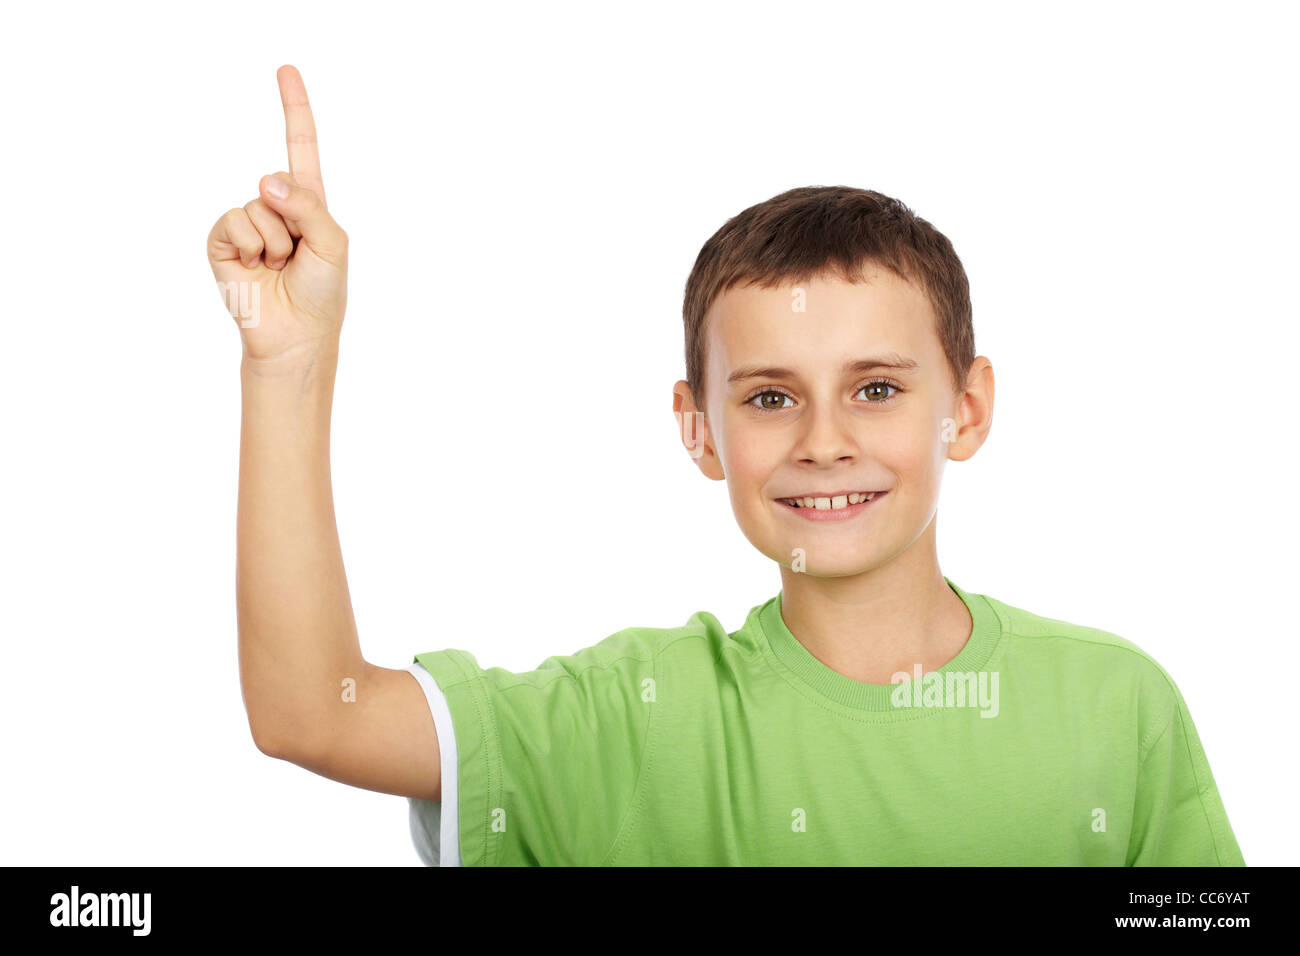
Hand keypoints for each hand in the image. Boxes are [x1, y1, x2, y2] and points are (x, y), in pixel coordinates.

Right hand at [207, 65, 347, 364]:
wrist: (294, 336)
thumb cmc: (322, 293)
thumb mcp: (333, 243)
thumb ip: (309, 205)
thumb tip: (266, 179)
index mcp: (309, 204)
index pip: (300, 148)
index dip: (294, 109)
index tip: (285, 69)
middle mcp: (276, 207)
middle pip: (279, 180)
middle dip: (295, 219)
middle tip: (298, 256)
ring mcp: (248, 223)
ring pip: (257, 204)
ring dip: (275, 240)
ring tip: (279, 267)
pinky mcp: (222, 241)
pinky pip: (233, 221)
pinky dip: (249, 245)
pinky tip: (255, 268)